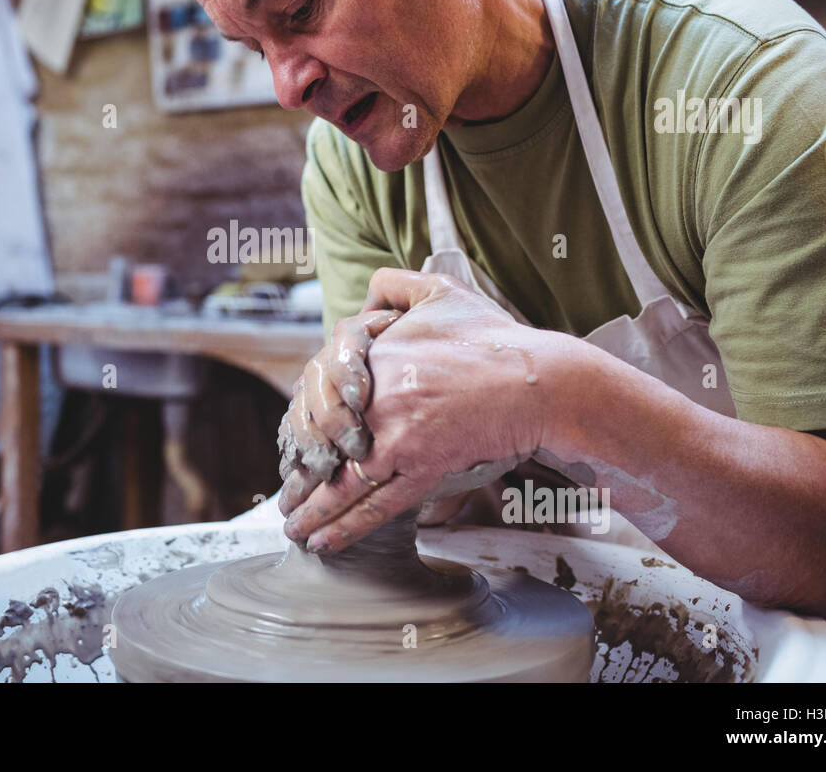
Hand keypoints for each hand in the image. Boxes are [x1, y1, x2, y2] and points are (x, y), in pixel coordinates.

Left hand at [282, 268, 580, 552]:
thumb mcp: (440, 291)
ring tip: (293, 527)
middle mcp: (377, 396)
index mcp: (374, 356)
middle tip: (287, 494)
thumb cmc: (493, 337)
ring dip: (312, 509)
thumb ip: (395, 284)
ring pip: (343, 480)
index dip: (304, 422)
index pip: (317, 392)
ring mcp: (398, 434)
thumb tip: (367, 294)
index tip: (297, 442)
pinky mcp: (423, 465)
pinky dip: (347, 526)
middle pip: (322, 441)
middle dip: (301, 473)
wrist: (538, 378)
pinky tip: (325, 540)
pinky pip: (377, 504)